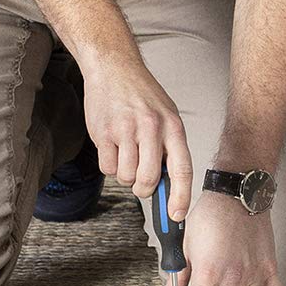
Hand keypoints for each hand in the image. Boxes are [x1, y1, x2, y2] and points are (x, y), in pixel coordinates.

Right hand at [79, 50, 193, 208]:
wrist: (114, 68)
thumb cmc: (142, 95)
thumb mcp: (166, 116)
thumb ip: (169, 148)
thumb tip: (169, 187)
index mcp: (173, 127)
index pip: (182, 169)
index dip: (181, 197)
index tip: (177, 216)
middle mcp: (152, 129)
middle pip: (149, 180)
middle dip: (143, 188)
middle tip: (140, 181)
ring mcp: (126, 130)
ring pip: (126, 177)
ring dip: (125, 174)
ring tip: (126, 153)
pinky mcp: (103, 133)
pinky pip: (107, 169)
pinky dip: (109, 165)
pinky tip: (112, 145)